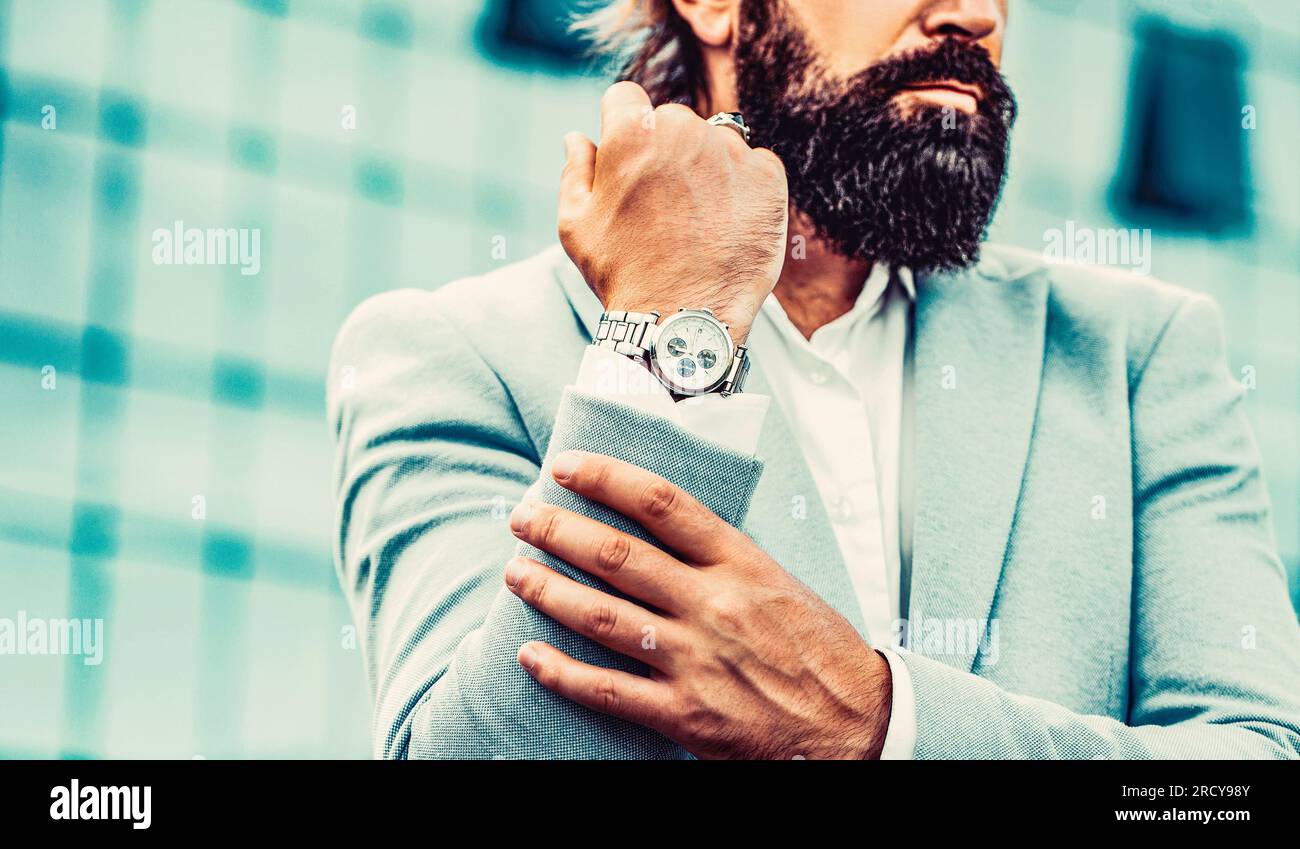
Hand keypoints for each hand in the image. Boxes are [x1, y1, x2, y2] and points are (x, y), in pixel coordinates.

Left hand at [504, 450, 892, 759]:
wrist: (857, 724)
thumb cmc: (817, 650)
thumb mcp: (776, 583)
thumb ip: (718, 557)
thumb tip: (655, 525)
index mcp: (740, 564)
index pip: (663, 504)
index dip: (606, 478)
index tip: (566, 465)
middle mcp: (713, 605)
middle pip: (618, 555)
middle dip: (558, 530)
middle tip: (523, 517)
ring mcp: (696, 660)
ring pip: (602, 615)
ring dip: (548, 591)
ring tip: (516, 573)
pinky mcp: (685, 714)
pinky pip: (607, 690)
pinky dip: (561, 671)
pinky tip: (530, 655)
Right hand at [557, 82, 789, 344]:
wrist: (686, 321)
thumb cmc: (623, 275)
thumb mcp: (576, 225)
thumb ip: (575, 171)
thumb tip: (578, 137)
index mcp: (632, 134)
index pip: (625, 99)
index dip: (623, 130)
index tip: (629, 162)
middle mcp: (684, 131)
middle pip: (672, 120)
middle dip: (665, 150)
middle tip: (663, 204)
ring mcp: (730, 152)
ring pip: (715, 141)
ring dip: (706, 167)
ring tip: (697, 220)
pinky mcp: (768, 178)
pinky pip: (754, 164)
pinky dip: (743, 187)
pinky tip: (726, 224)